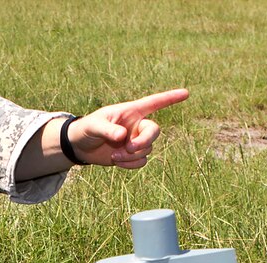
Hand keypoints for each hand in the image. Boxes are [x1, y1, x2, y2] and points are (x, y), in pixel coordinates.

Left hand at [68, 89, 188, 167]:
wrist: (80, 147)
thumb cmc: (87, 129)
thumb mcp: (94, 126)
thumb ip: (108, 129)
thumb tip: (123, 136)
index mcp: (131, 112)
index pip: (154, 103)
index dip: (170, 98)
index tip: (186, 93)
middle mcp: (137, 125)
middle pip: (154, 131)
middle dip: (144, 141)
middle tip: (130, 148)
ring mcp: (136, 141)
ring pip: (147, 149)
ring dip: (132, 155)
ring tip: (114, 155)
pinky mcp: (132, 155)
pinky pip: (141, 161)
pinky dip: (131, 164)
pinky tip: (117, 162)